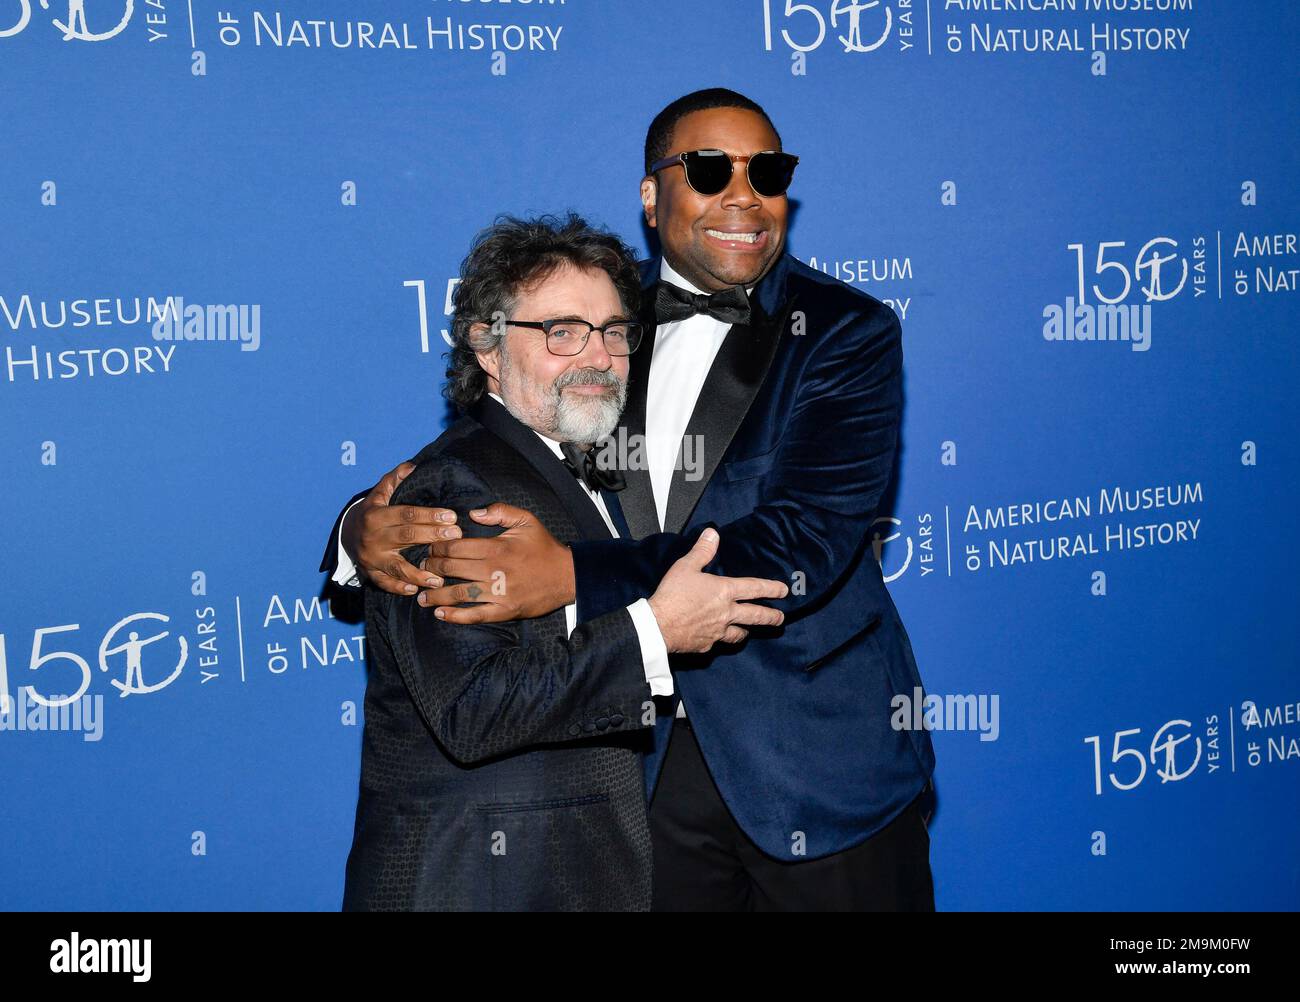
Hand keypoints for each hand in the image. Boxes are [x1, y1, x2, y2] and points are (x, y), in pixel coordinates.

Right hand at [343, 461, 462, 595]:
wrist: (345, 535)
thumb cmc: (371, 513)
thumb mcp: (378, 494)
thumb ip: (394, 480)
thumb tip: (412, 466)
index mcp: (376, 516)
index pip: (407, 514)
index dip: (430, 515)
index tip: (452, 516)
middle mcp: (373, 537)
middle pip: (406, 536)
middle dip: (432, 536)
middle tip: (456, 536)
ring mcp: (371, 558)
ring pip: (396, 567)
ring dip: (419, 574)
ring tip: (440, 578)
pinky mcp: (370, 574)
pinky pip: (385, 583)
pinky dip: (400, 588)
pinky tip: (417, 590)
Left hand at [416, 503, 573, 622]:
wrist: (568, 575)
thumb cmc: (545, 547)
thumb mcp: (526, 520)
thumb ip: (500, 511)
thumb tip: (473, 513)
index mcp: (496, 547)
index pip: (455, 546)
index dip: (437, 547)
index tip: (429, 549)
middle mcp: (493, 570)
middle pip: (451, 569)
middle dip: (431, 569)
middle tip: (422, 569)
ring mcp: (498, 592)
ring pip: (458, 594)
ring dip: (436, 595)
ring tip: (422, 596)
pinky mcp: (504, 610)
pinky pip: (475, 615)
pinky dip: (456, 616)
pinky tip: (440, 614)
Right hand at [647, 529, 787, 653]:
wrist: (658, 626)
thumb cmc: (672, 595)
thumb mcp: (685, 566)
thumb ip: (702, 551)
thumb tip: (712, 533)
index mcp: (724, 591)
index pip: (754, 588)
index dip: (771, 588)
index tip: (784, 591)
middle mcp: (726, 613)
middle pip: (756, 616)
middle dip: (771, 617)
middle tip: (780, 618)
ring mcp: (718, 631)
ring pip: (740, 633)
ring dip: (747, 631)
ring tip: (748, 630)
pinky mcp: (707, 645)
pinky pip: (719, 643)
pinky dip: (721, 640)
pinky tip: (718, 638)